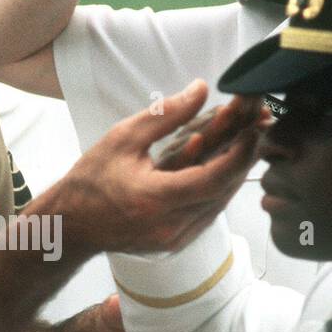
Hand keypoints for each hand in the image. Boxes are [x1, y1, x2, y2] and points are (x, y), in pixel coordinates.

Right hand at [57, 79, 264, 257]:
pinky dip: (219, 189)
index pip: (215, 177)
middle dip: (245, 156)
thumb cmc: (91, 180)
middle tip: (260, 127)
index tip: (254, 126)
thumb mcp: (123, 138)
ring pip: (221, 204)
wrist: (71, 225)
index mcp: (156, 199)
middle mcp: (170, 226)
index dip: (240, 152)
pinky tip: (227, 167)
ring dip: (236, 172)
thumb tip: (202, 89)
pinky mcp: (176, 243)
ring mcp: (175, 239)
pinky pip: (208, 214)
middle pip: (225, 191)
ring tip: (250, 141)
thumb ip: (165, 114)